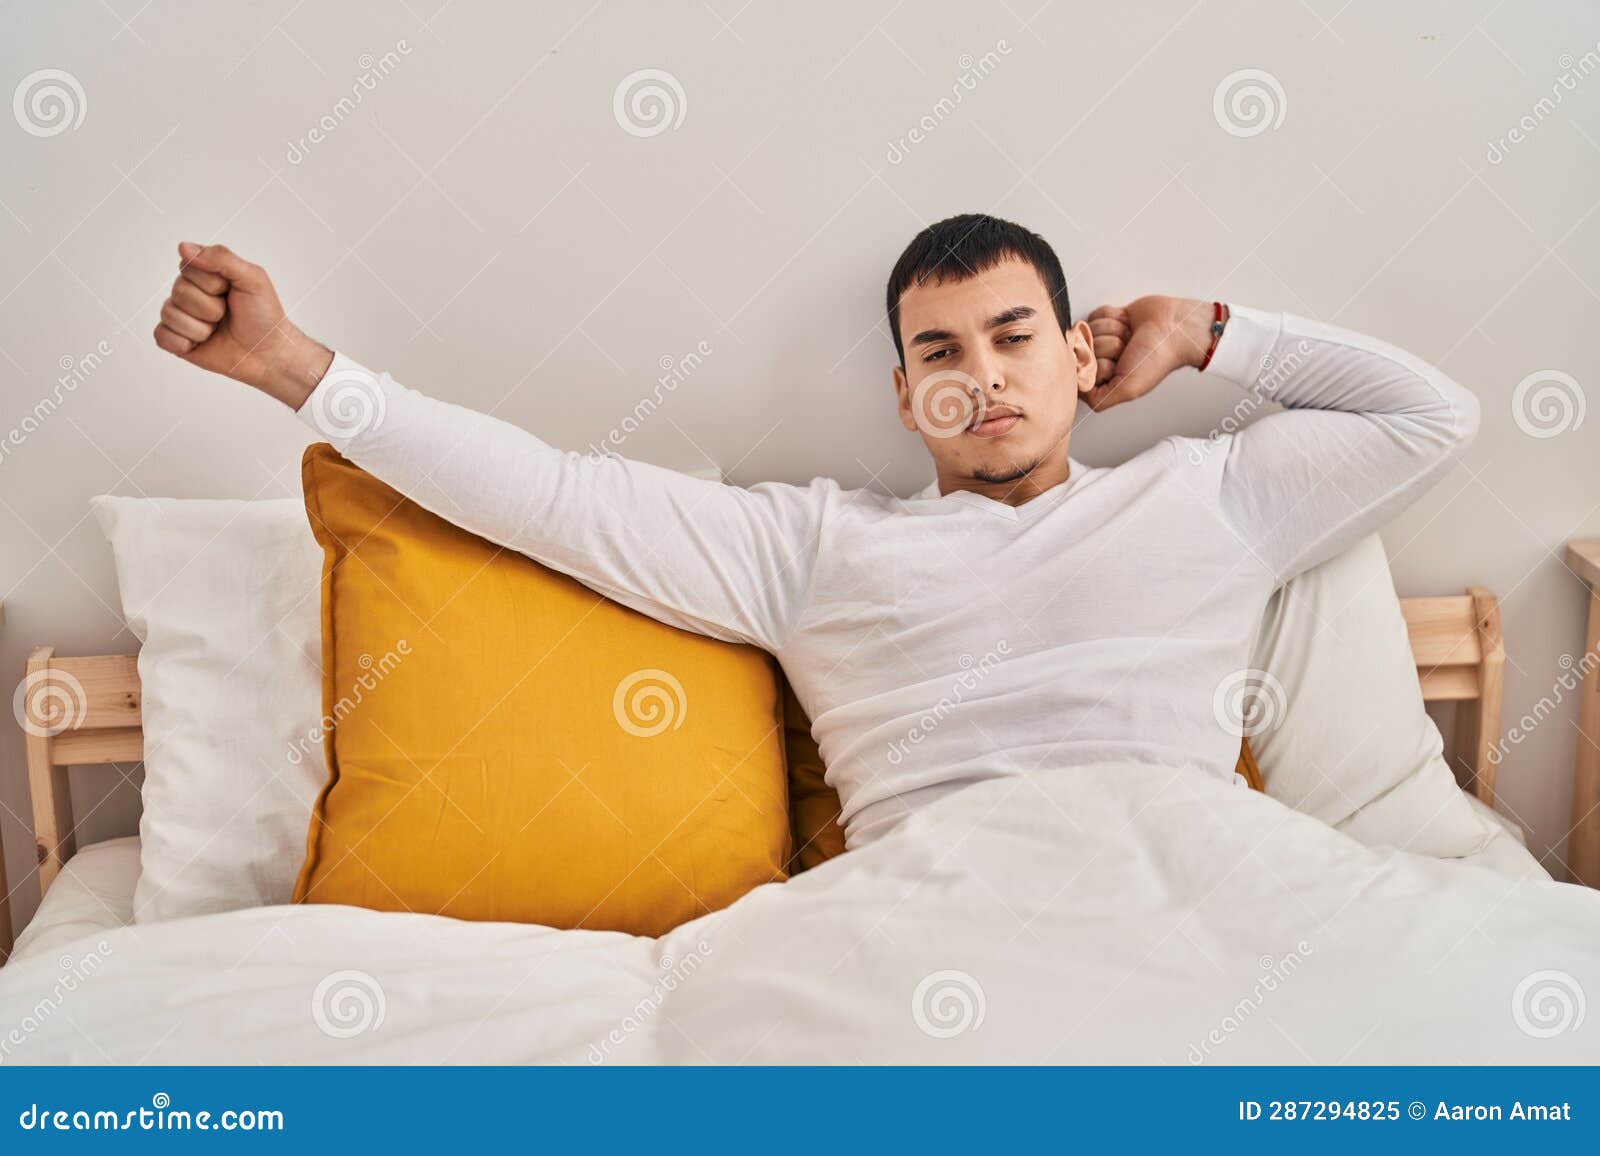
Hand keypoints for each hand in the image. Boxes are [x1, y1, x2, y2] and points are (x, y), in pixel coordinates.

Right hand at [153, 242, 331, 408]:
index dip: (213, 283)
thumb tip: (184, 247)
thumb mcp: (253, 279)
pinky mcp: (176, 340)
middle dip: (211, 308)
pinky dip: (182, 343)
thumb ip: (222, 257)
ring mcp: (181, 316)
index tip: (231, 291)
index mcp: (205, 273)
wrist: (268, 354)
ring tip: (217, 330)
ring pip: (170, 313)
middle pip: (179, 291)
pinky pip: (161, 335)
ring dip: (201, 327)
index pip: (188, 267)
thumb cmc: (263, 316)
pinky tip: (200, 344)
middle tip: (227, 315)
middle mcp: (189, 292)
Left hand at [1081, 295, 1216, 411]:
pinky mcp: (1107, 320)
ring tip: (1130, 336)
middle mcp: (1102, 361)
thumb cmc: (1156, 358)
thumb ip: (1099, 398)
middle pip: (1082, 348)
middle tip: (1127, 349)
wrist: (1174, 328)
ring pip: (1088, 329)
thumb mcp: (1127, 389)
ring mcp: (1104, 340)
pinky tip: (1128, 323)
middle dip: (1107, 345)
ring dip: (1112, 330)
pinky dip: (1112, 316)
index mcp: (1104, 380)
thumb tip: (1075, 390)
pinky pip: (1094, 315)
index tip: (1117, 364)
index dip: (1098, 363)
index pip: (1079, 370)